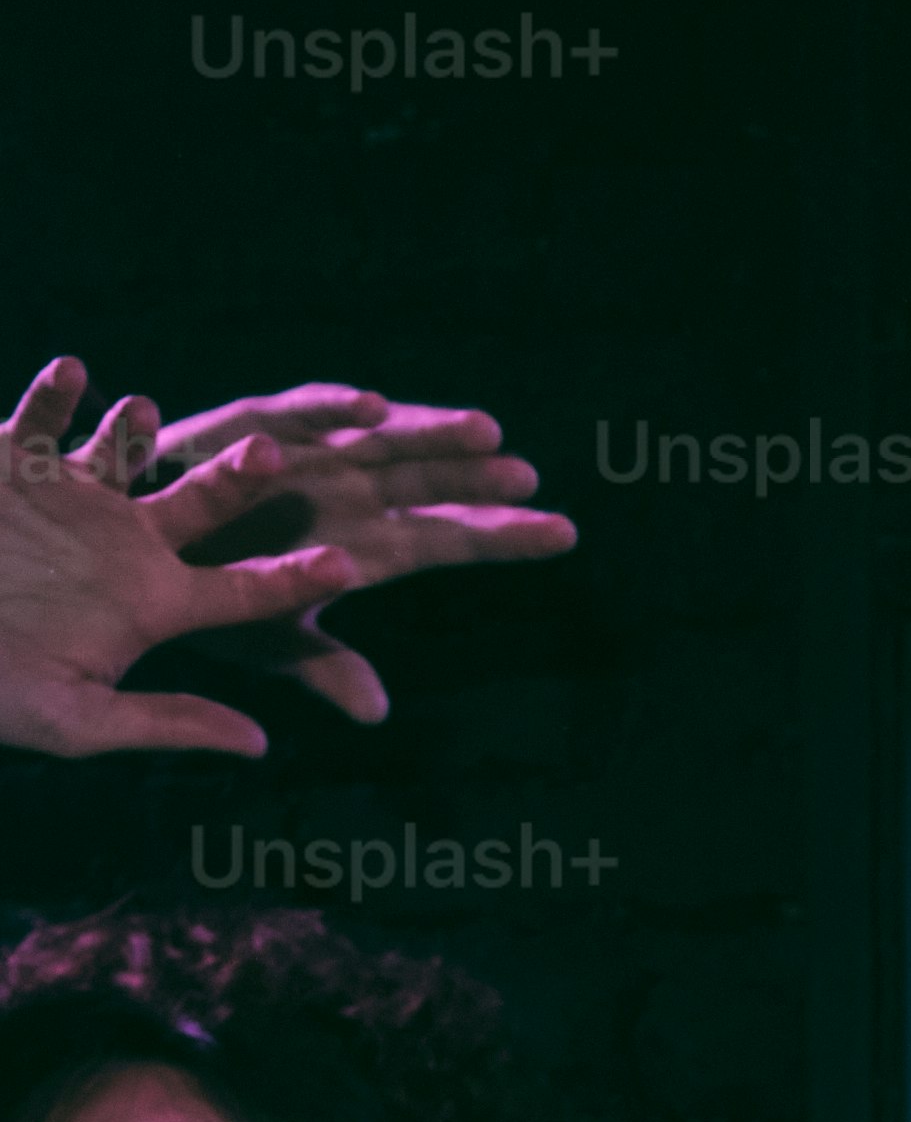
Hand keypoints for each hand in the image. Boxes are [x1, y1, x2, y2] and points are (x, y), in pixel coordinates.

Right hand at [0, 355, 379, 754]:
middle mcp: (127, 542)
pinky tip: (70, 373)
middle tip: (270, 451)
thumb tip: (259, 742)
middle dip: (234, 479)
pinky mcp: (15, 464)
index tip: (346, 566)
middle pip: (201, 504)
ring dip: (136, 427)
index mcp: (157, 602)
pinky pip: (40, 420)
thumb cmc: (0, 697)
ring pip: (122, 448)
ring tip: (146, 409)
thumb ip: (169, 723)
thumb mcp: (84, 722)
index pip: (243, 591)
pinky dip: (54, 397)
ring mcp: (74, 497)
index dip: (293, 580)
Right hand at [140, 376, 571, 725]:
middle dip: (475, 475)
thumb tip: (377, 713)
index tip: (564, 531)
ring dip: (425, 432)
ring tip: (481, 431)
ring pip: (378, 440)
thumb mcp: (271, 641)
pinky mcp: (252, 429)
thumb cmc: (211, 593)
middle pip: (426, 480)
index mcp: (364, 544)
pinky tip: (370, 408)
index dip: (503, 533)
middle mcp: (347, 493)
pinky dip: (329, 409)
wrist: (134, 549)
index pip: (447, 538)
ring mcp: (305, 456)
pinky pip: (294, 414)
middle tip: (526, 473)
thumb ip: (325, 669)